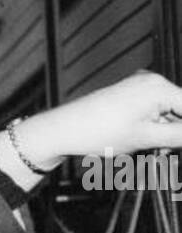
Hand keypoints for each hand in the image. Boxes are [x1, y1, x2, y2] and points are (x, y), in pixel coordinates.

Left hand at [0, 72, 181, 184]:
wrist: (63, 130)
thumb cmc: (97, 132)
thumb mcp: (145, 138)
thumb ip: (178, 135)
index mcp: (159, 87)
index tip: (177, 146)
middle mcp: (151, 82)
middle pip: (179, 109)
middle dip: (174, 133)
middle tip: (160, 151)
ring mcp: (138, 87)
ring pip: (165, 113)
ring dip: (162, 134)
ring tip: (147, 149)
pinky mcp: (128, 96)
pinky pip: (151, 112)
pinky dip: (150, 129)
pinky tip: (137, 142)